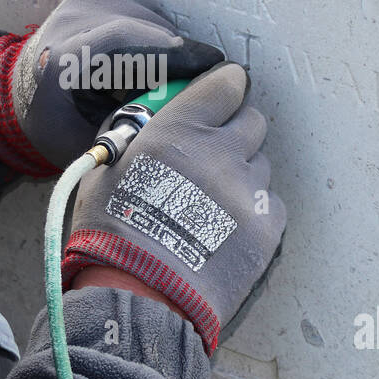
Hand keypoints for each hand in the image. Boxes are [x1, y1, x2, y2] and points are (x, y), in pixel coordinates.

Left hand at [0, 0, 223, 175]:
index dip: (175, 55)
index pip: (125, 44)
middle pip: (149, 33)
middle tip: (203, 93)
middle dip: (182, 63)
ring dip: (170, 53)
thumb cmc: (54, 122)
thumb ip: (130, 133)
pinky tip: (143, 63)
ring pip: (156, 23)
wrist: (20, 85)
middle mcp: (74, 16)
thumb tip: (185, 122)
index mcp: (61, 59)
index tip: (215, 69)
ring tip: (159, 84)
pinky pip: (150, 14)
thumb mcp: (87, 142)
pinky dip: (158, 40)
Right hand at [61, 62, 285, 353]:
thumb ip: (133, 140)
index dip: (227, 87)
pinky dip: (256, 211)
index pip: (227, 85)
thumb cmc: (113, 232)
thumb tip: (143, 128)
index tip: (224, 94)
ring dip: (243, 173)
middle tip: (216, 151)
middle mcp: (222, 152)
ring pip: (261, 165)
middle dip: (237, 130)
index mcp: (181, 129)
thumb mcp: (106, 171)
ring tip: (215, 201)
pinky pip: (272, 204)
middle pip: (254, 121)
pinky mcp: (267, 227)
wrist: (141, 294)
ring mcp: (249, 190)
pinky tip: (228, 228)